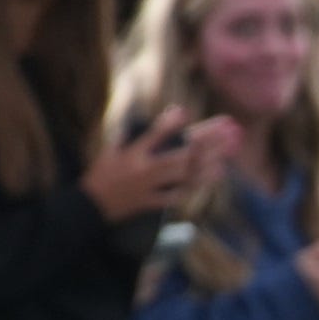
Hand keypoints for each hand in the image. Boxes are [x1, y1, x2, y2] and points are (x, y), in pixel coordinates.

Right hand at [83, 115, 235, 219]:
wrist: (90, 207)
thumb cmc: (100, 174)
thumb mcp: (110, 150)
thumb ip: (127, 134)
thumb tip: (140, 116)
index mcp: (132, 153)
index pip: (153, 135)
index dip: (169, 124)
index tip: (184, 113)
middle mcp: (143, 169)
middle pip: (181, 154)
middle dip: (207, 142)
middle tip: (228, 131)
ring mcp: (149, 187)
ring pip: (184, 175)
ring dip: (208, 164)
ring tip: (228, 154)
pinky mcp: (151, 202)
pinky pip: (177, 195)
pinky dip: (195, 186)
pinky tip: (214, 176)